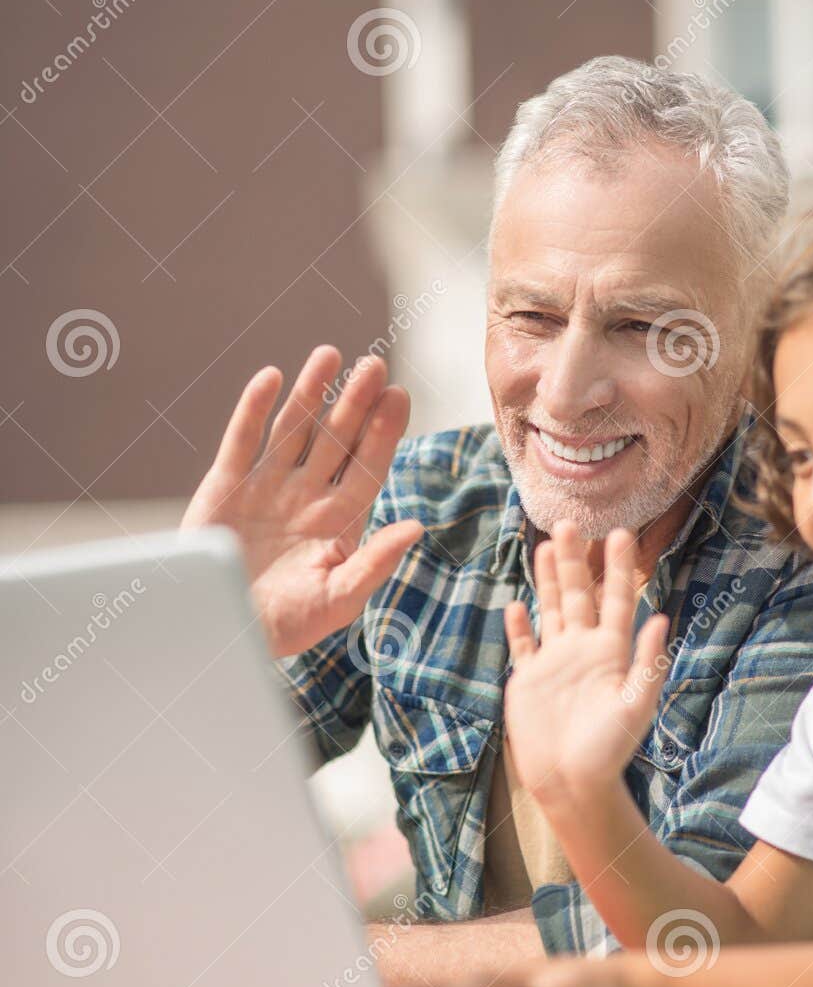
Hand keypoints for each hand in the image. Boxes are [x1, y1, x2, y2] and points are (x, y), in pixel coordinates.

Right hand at [181, 346, 421, 657]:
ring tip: (330, 354)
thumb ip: (375, 562)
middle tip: (375, 364)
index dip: (383, 432)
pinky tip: (272, 377)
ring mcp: (267, 487)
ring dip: (311, 393)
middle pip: (335, 439)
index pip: (367, 466)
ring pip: (293, 429)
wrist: (221, 632)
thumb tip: (416, 527)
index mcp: (338, 521)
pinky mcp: (226, 485)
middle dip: (354, 403)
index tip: (399, 396)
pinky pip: (243, 439)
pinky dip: (254, 408)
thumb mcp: (337, 599)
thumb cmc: (284, 626)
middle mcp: (306, 496)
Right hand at [502, 523, 668, 810]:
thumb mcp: (635, 705)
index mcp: (611, 653)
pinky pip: (523, 646)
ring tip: (546, 545)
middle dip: (576, 559)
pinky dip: (519, 626)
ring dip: (549, 579)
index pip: (616, 600)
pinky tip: (516, 604)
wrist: (572, 784)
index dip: (618, 568)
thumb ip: (647, 662)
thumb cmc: (609, 750)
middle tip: (570, 522)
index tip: (620, 533)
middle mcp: (583, 650)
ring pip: (551, 609)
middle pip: (579, 594)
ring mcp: (554, 663)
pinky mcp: (528, 680)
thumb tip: (661, 618)